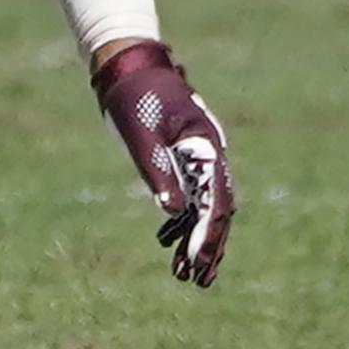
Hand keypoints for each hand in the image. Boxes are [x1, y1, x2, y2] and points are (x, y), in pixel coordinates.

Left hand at [92, 40, 233, 285]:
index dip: (207, 234)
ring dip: (196, 239)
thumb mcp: (141, 137)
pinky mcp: (183, 159)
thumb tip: (174, 212)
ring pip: (206, 207)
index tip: (196, 262)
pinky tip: (168, 243)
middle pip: (217, 210)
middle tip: (197, 281)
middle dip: (208, 246)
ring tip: (185, 275)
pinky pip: (191, 197)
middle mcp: (209, 155)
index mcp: (205, 147)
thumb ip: (158, 172)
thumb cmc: (134, 98)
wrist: (130, 67)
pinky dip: (183, 221)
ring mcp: (199, 158)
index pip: (215, 200)